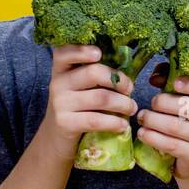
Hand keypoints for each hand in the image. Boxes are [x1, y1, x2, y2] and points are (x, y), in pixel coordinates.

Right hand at [38, 44, 137, 164]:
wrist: (56, 137)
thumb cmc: (77, 106)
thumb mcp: (80, 85)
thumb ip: (96, 72)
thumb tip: (129, 64)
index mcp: (61, 67)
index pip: (66, 52)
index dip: (82, 50)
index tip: (99, 53)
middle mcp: (58, 82)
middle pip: (94, 73)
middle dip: (119, 81)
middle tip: (130, 89)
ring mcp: (60, 103)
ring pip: (101, 98)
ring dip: (123, 104)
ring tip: (132, 108)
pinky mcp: (65, 123)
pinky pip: (96, 120)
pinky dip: (115, 123)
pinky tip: (123, 126)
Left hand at [139, 66, 188, 180]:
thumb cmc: (188, 121)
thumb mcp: (183, 99)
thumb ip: (171, 81)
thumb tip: (155, 76)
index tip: (175, 83)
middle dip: (163, 103)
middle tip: (149, 104)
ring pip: (176, 126)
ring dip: (153, 120)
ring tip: (142, 118)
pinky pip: (172, 145)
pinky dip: (153, 138)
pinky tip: (143, 133)